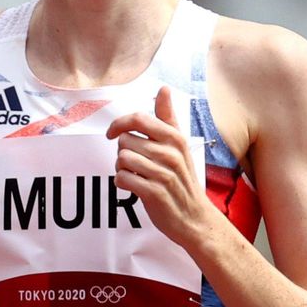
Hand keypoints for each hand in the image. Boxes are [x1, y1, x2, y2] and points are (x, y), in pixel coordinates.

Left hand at [105, 86, 211, 247]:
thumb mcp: (179, 145)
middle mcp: (171, 153)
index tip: (112, 133)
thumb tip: (164, 88)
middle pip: (124, 140)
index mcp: (175, 138)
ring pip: (121, 159)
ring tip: (136, 175)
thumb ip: (168, 117)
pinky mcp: (155, 193)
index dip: (118, 123)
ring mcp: (164, 173)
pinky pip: (122, 178)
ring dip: (122, 169)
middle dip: (123, 152)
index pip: (138, 118)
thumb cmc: (182, 179)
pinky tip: (133, 187)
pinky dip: (122, 183)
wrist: (194, 217)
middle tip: (136, 164)